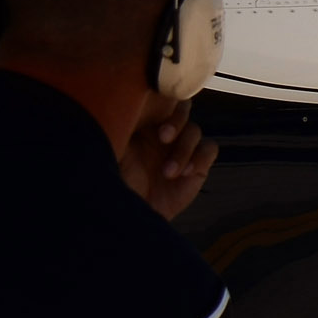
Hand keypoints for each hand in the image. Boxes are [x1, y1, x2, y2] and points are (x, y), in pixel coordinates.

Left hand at [120, 101, 219, 222]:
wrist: (124, 219)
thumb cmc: (109, 186)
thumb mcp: (108, 150)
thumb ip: (119, 126)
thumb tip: (126, 103)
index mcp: (136, 123)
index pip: (156, 97)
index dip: (160, 98)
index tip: (153, 113)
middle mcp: (159, 132)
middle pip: (181, 107)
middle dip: (176, 120)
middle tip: (163, 137)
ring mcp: (178, 148)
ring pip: (194, 130)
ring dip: (184, 148)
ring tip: (168, 172)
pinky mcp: (195, 166)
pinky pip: (208, 149)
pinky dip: (198, 158)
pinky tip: (183, 173)